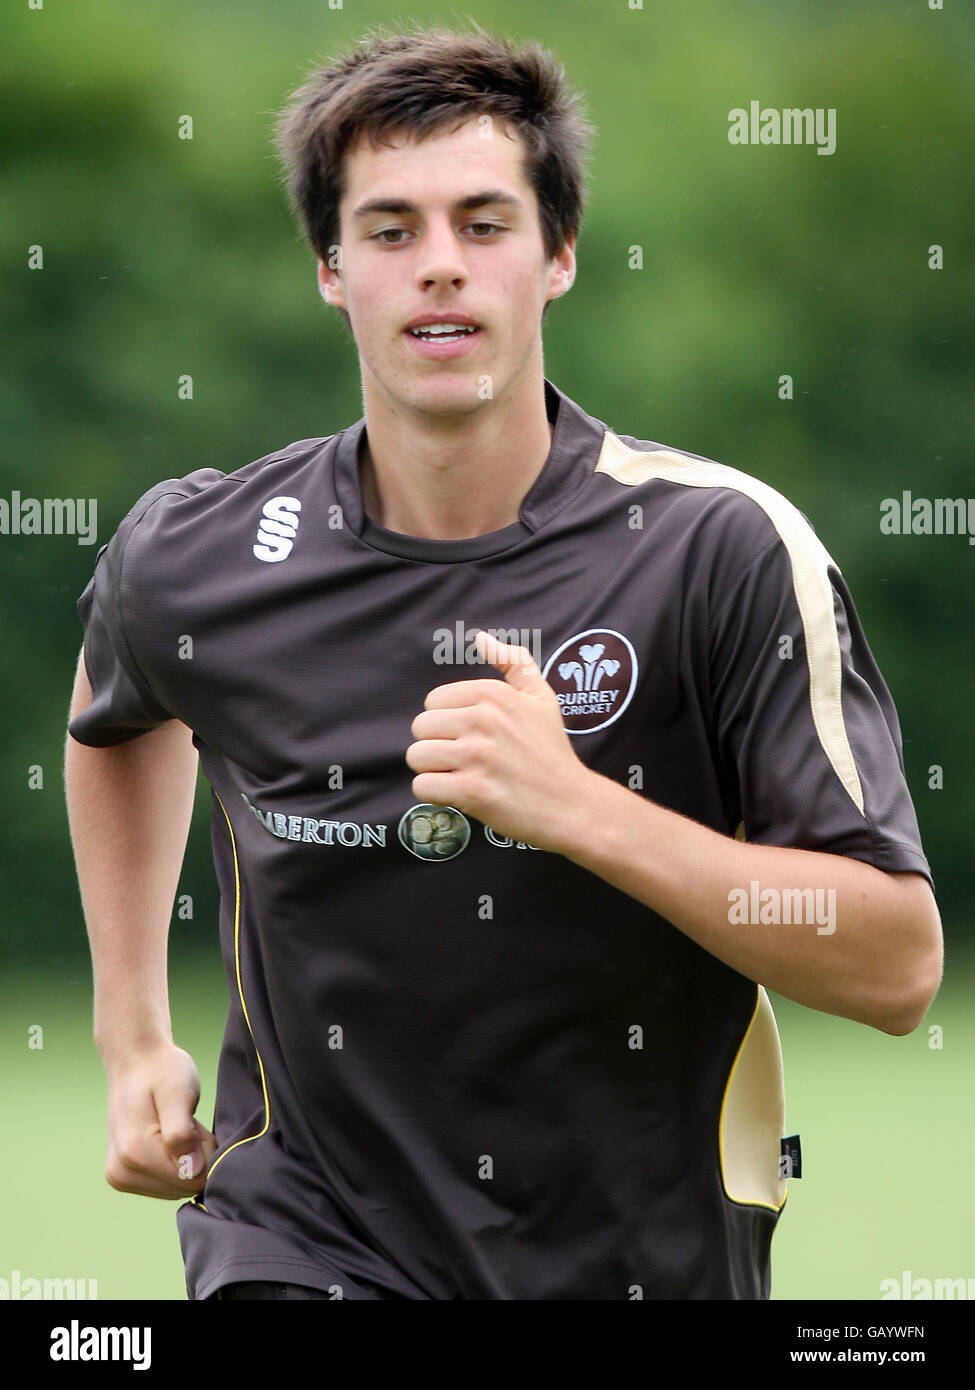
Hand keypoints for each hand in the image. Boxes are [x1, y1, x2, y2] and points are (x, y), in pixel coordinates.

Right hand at [103, 1042, 217, 1199]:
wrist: (136, 1061)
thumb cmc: (162, 1072)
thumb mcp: (178, 1093)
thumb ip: (182, 1133)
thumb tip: (191, 1171)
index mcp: (135, 1153)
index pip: (192, 1179)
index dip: (203, 1151)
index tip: (193, 1123)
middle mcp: (121, 1172)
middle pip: (183, 1186)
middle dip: (194, 1157)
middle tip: (184, 1122)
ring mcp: (119, 1177)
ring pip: (176, 1188)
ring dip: (184, 1160)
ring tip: (174, 1126)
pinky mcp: (123, 1177)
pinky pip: (165, 1184)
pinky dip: (173, 1163)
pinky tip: (166, 1136)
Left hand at [405, 629, 594, 851]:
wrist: (571, 805)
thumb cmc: (552, 752)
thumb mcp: (541, 698)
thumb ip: (513, 663)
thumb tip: (481, 638)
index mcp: (494, 694)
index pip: (433, 701)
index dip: (447, 722)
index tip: (470, 737)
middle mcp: (483, 720)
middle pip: (420, 727)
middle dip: (436, 746)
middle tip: (465, 760)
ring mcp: (476, 756)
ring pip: (417, 756)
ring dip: (434, 771)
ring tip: (461, 776)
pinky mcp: (471, 791)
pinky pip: (422, 786)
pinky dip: (435, 795)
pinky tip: (459, 796)